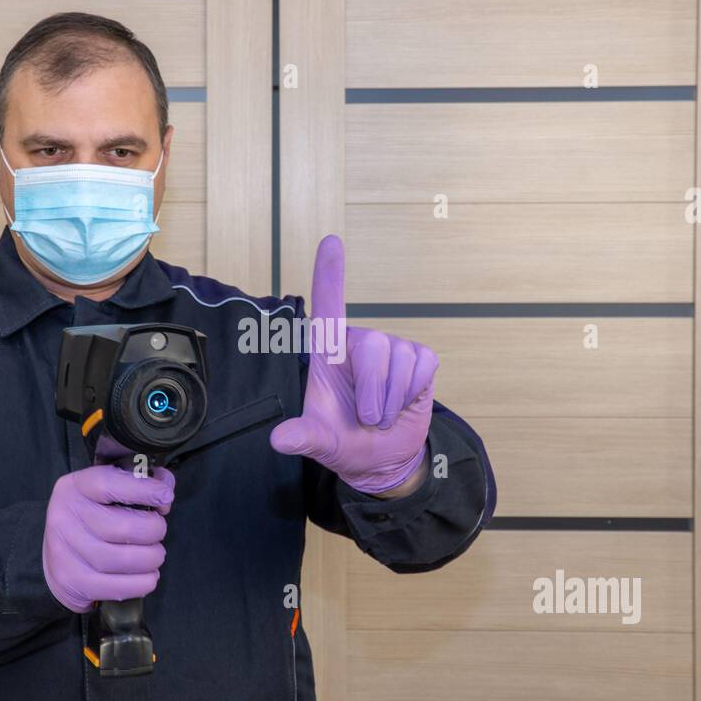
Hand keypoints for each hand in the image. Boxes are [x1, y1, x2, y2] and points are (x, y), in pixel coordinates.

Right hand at [42, 463, 174, 613]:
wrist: (58, 556)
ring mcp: (64, 551)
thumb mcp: (110, 490)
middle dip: (154, 531)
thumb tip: (165, 490)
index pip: (108, 483)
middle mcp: (65, 516)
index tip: (166, 497)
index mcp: (76, 487)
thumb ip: (141, 481)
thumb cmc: (94, 516)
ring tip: (155, 556)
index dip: (143, 490)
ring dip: (151, 559)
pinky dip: (141, 583)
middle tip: (158, 532)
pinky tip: (148, 577)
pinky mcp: (71, 581)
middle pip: (123, 527)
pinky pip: (116, 586)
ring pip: (122, 559)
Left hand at [269, 234, 437, 495]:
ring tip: (381, 416)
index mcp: (329, 353)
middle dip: (372, 392)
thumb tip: (279, 440)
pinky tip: (403, 403)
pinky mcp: (420, 359)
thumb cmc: (345, 440)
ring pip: (398, 359)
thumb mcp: (320, 442)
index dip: (330, 273)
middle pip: (372, 344)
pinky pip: (421, 367)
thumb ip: (302, 437)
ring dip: (390, 400)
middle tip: (366, 419)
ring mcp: (392, 348)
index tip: (331, 241)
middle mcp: (360, 343)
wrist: (382, 460)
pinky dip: (412, 393)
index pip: (329, 305)